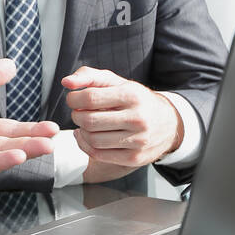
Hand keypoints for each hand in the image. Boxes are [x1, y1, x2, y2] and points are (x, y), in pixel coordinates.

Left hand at [62, 67, 182, 181]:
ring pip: (92, 139)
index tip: (73, 100)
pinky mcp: (134, 158)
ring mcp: (138, 140)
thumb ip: (89, 76)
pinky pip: (98, 154)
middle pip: (89, 121)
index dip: (74, 99)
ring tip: (86, 124)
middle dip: (76, 116)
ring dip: (81, 131)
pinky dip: (86, 146)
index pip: (90, 98)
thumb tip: (66, 82)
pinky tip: (87, 137)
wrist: (169, 123)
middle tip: (78, 113)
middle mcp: (138, 118)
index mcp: (132, 96)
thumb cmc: (135, 99)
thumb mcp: (116, 82)